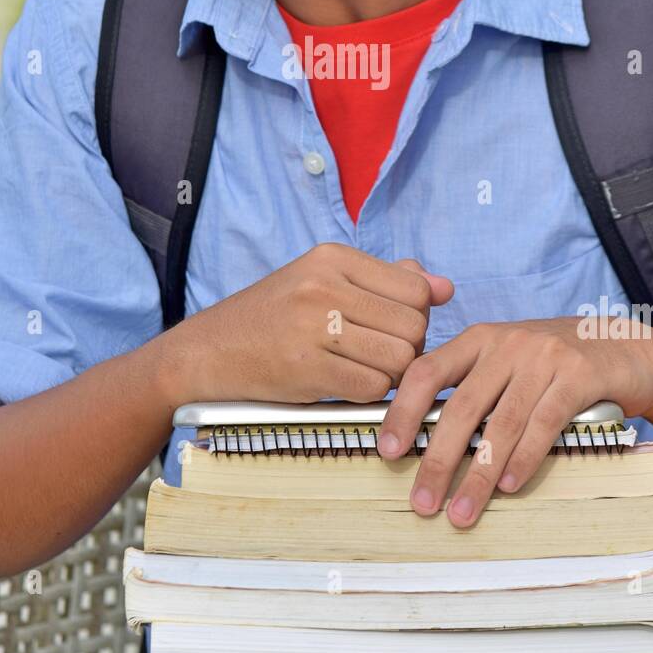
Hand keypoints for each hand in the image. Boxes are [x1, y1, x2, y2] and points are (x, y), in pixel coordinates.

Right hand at [185, 242, 453, 403]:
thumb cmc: (273, 317)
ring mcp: (313, 327)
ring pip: (400, 360)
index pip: (416, 290)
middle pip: (414, 327)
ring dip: (391, 375)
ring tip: (364, 370)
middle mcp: (324, 285)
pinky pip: (373, 388)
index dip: (417, 317)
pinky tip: (346, 386)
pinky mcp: (305, 369)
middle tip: (379, 355)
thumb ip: (386, 281)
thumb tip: (446, 287)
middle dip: (409, 349)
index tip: (392, 329)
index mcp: (332, 257)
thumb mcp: (324, 281)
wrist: (207, 352)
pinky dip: (370, 394)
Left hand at [375, 317, 652, 526]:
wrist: (625, 347)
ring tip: (462, 511)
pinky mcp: (579, 376)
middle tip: (422, 502)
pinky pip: (544, 423)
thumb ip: (471, 384)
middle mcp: (507, 343)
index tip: (388, 452)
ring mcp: (544, 357)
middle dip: (438, 460)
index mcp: (479, 338)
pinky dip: (524, 459)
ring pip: (501, 424)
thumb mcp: (508, 358)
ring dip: (479, 475)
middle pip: (461, 407)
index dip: (403, 411)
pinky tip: (510, 487)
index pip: (427, 371)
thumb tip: (422, 437)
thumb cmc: (554, 362)